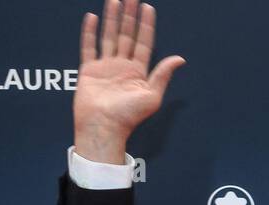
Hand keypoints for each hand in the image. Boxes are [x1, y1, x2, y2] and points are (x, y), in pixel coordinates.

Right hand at [73, 0, 184, 162]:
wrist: (104, 127)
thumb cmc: (129, 117)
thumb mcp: (152, 96)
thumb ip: (163, 74)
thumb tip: (180, 58)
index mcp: (138, 72)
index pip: (144, 42)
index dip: (146, 25)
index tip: (148, 8)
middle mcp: (122, 66)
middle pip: (127, 35)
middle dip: (129, 16)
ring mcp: (105, 67)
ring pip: (109, 36)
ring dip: (112, 19)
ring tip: (114, 1)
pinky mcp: (89, 70)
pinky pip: (89, 47)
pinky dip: (89, 32)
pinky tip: (92, 17)